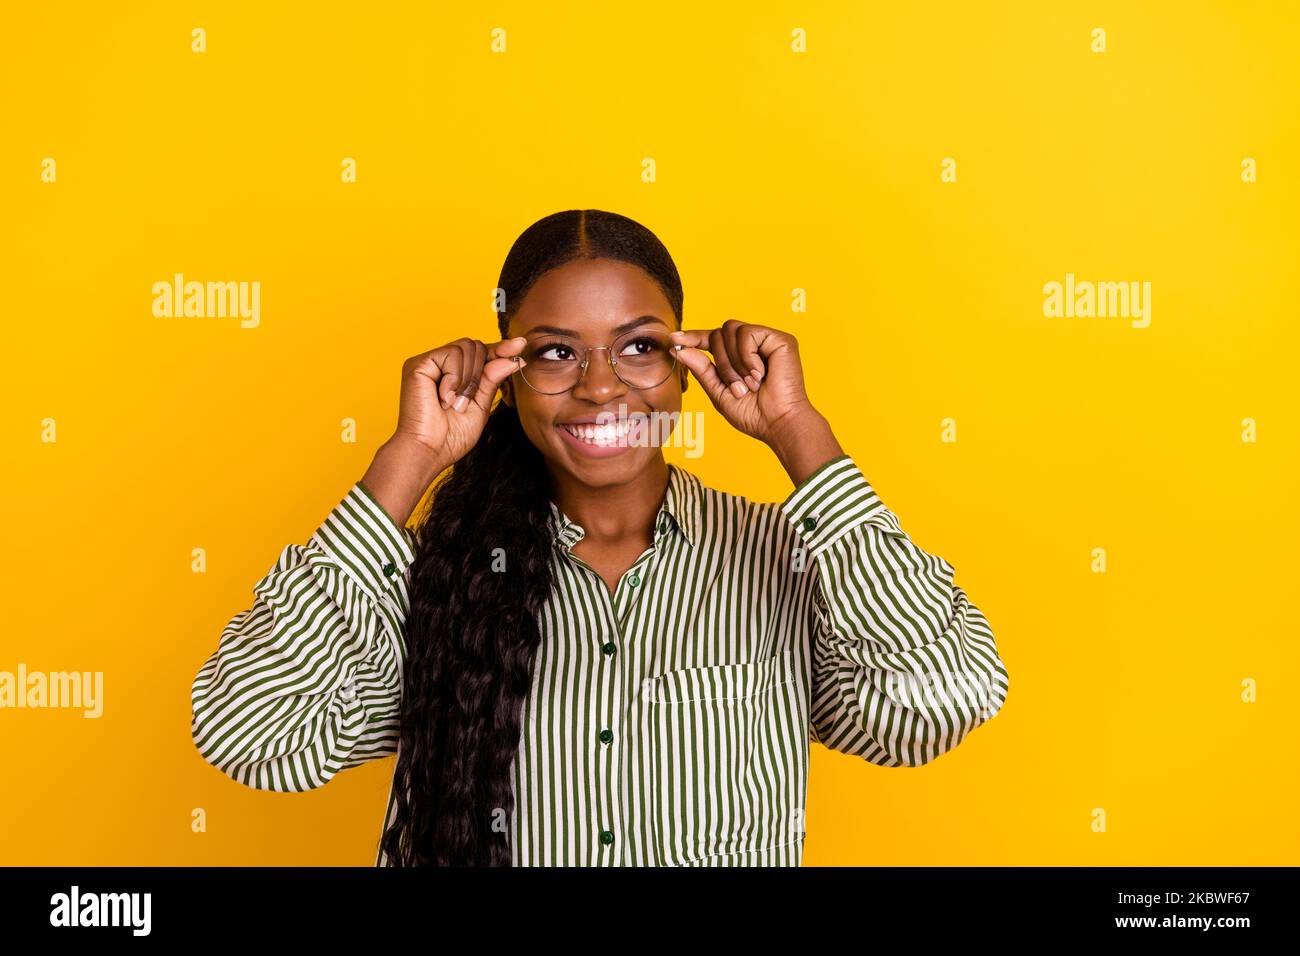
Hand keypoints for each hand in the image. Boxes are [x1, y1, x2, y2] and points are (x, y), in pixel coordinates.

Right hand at [391, 335, 527, 469]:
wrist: (429, 451)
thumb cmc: (451, 437)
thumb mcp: (481, 406)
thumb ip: (493, 379)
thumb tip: (515, 357)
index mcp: (456, 375)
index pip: (482, 353)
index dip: (501, 349)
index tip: (520, 345)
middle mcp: (441, 365)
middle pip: (476, 346)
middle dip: (480, 374)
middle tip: (465, 402)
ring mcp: (429, 363)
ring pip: (466, 347)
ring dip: (467, 380)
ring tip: (453, 404)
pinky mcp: (418, 363)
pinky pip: (451, 354)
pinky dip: (454, 378)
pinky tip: (443, 398)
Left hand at [669, 320, 819, 446]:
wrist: (778, 424)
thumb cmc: (753, 414)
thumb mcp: (718, 392)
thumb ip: (701, 369)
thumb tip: (678, 348)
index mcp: (738, 357)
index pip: (712, 339)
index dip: (694, 337)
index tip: (674, 339)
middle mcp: (753, 346)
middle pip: (718, 333)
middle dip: (720, 362)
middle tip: (737, 388)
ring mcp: (766, 341)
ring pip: (730, 330)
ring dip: (733, 362)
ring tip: (750, 383)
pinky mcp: (780, 339)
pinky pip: (748, 333)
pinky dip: (747, 356)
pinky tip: (760, 374)